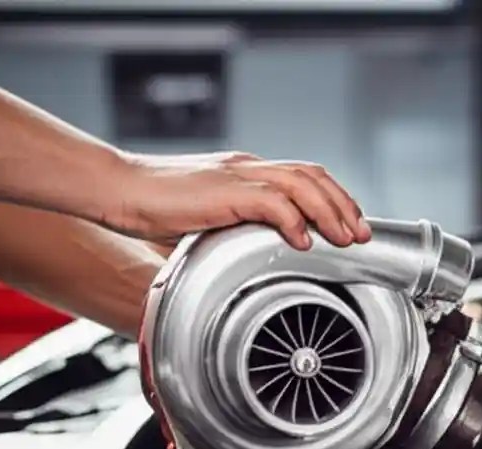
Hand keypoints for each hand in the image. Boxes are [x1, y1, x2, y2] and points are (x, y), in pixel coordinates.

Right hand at [106, 151, 370, 249]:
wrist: (118, 188)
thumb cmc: (152, 205)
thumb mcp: (204, 214)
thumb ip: (233, 223)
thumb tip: (257, 248)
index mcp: (245, 171)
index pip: (304, 176)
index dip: (334, 197)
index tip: (351, 223)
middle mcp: (247, 167)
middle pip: (313, 176)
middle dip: (344, 205)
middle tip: (362, 234)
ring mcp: (237, 176)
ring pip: (301, 186)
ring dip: (329, 213)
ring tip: (344, 238)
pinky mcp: (224, 191)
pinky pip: (271, 202)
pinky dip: (293, 221)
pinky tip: (303, 240)